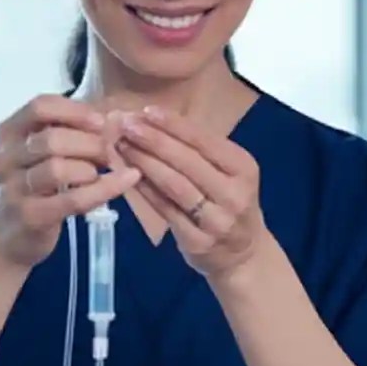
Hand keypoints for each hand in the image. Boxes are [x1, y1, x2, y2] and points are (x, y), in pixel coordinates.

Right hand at [0, 94, 140, 268]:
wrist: (5, 239)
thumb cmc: (32, 188)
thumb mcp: (41, 155)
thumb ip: (70, 133)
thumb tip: (116, 120)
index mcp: (8, 133)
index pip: (40, 106)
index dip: (75, 110)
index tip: (100, 121)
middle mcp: (5, 158)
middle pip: (52, 139)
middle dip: (90, 143)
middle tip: (109, 153)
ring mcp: (13, 189)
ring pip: (58, 168)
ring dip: (91, 168)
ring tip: (103, 172)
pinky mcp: (30, 216)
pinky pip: (73, 199)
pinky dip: (105, 188)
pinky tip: (126, 180)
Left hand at [115, 106, 266, 278]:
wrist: (243, 254)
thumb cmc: (230, 202)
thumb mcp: (230, 173)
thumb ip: (201, 151)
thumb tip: (155, 121)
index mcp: (244, 168)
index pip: (205, 141)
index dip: (174, 125)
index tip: (146, 111)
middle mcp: (233, 194)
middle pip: (188, 162)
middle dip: (154, 140)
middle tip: (126, 125)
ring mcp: (216, 220)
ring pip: (174, 185)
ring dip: (144, 162)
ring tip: (122, 146)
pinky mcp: (197, 241)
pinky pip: (165, 209)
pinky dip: (144, 190)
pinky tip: (128, 175)